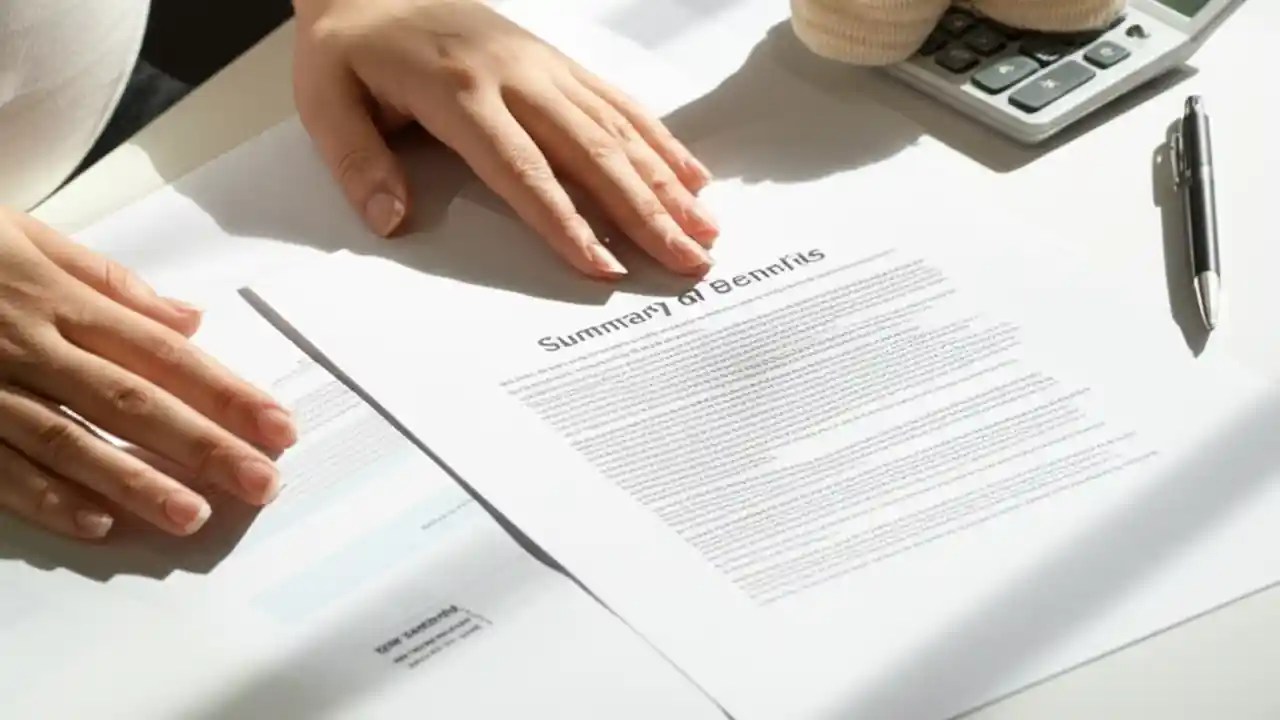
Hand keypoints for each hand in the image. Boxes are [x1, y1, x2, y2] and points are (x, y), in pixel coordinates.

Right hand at [0, 209, 296, 540]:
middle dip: (202, 444)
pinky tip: (96, 524)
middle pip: (130, 401)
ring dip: (133, 481)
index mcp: (59, 299)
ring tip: (192, 516)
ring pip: (68, 440)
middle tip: (262, 482)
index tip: (278, 426)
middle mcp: (29, 345)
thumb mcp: (27, 237)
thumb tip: (189, 320)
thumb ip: (110, 280)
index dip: (225, 392)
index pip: (163, 353)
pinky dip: (44, 496)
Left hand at [292, 0, 718, 278]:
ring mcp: (545, 67)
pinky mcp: (558, 63)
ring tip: (704, 229)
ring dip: (664, 183)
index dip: (565, 222)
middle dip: (644, 213)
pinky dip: (659, 140)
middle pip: (591, 152)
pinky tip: (691, 176)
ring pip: (617, 129)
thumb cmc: (350, 47)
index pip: (522, 170)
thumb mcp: (325, 100)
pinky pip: (618, 102)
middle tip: (687, 261)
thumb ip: (358, 162)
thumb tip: (393, 221)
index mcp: (459, 92)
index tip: (603, 268)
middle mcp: (516, 76)